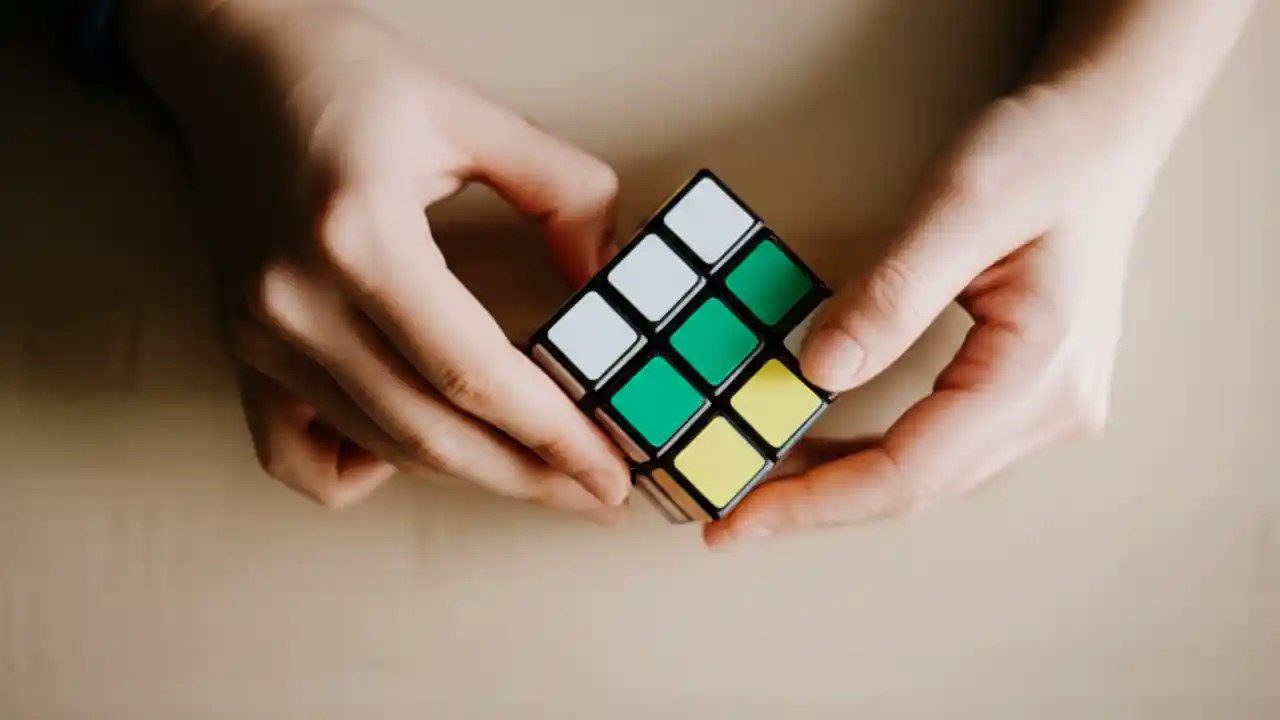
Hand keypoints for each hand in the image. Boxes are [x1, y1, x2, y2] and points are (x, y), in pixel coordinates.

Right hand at [122, 0, 629, 513]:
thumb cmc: (348, 75)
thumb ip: (561, 190)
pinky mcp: (239, 345)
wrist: (234, 60)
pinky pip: (291, 455)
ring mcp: (257, 332)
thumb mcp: (471, 113)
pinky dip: (358, 470)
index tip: (609, 471)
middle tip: (595, 494)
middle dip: (527, 476)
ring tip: (537, 472)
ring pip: (378, 448)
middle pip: (429, 434)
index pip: (473, 375)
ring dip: (468, 473)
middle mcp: (295, 299)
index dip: (553, 435)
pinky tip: (407, 441)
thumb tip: (608, 274)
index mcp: (359, 236)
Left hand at [706, 82, 1165, 545]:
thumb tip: (816, 372)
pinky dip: (870, 450)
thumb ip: (891, 295)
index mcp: (1040, 373)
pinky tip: (818, 445)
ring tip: (759, 481)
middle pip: (915, 486)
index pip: (910, 471)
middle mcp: (1054, 408)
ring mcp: (1047, 406)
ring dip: (839, 481)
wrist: (1105, 127)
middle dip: (816, 501)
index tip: (739, 515)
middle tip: (728, 511)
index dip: (816, 499)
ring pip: (925, 472)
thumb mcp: (961, 205)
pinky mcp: (1026, 392)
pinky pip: (936, 444)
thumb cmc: (1047, 151)